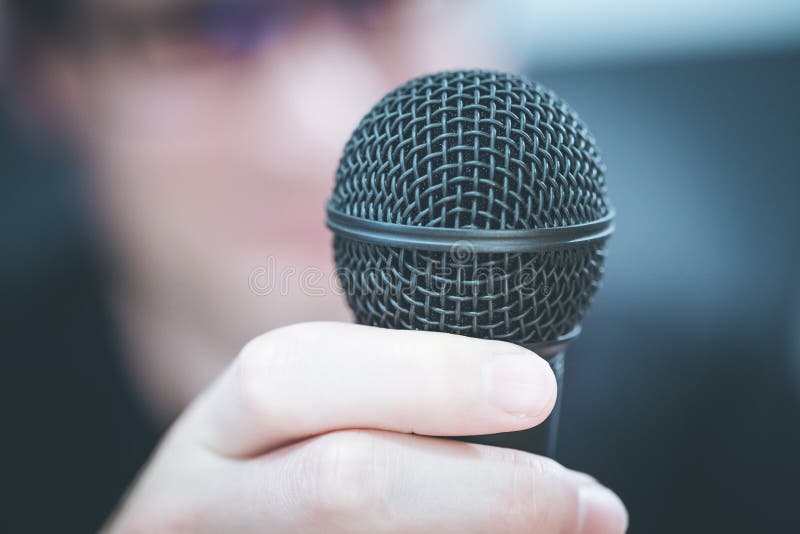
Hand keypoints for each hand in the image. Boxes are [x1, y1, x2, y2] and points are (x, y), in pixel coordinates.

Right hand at [106, 322, 627, 532]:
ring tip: (575, 526)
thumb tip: (520, 391)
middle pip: (340, 484)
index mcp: (215, 431)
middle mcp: (196, 505)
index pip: (293, 375)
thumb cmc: (274, 481)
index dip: (421, 376)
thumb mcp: (292, 428)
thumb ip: (374, 400)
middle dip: (484, 488)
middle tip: (582, 498)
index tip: (531, 386)